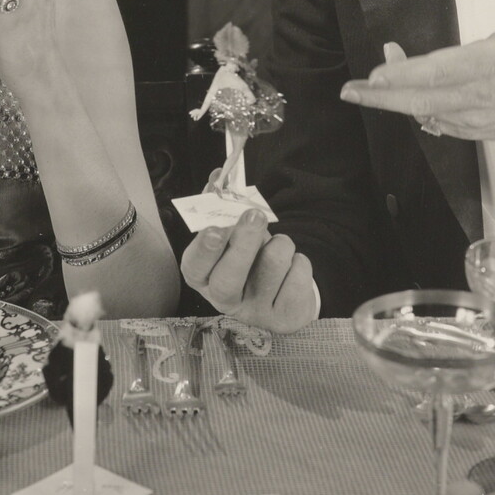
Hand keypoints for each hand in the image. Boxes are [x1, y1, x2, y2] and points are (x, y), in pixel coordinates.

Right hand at [180, 209, 316, 333]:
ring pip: (271, 266)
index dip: (204, 249)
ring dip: (280, 243)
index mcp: (204, 277)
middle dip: (243, 244)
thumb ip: (223, 208)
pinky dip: (299, 261)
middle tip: (255, 215)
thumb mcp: (234, 236)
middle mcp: (225, 300)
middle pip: (227, 279)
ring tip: (279, 246)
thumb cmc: (251, 258)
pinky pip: (298, 275)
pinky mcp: (284, 318)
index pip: (195, 268)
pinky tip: (291, 268)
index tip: (215, 228)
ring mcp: (255, 313)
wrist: (281, 294)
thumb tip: (218, 176)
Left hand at [340, 0, 494, 141]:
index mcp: (489, 64)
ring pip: (424, 112)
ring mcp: (473, 117)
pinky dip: (414, 110)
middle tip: (350, 90)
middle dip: (381, 96)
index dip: (405, 75)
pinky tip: (397, 96)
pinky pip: (435, 123)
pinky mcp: (473, 130)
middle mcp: (477, 95)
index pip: (438, 72)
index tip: (376, 74)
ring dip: (393, 100)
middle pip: (420, 98)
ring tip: (366, 85)